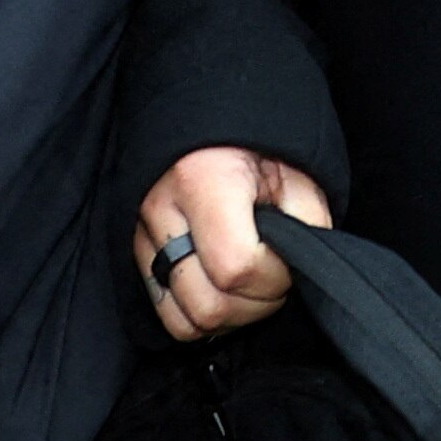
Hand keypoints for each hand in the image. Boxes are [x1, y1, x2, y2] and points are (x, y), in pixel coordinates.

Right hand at [134, 146, 333, 342]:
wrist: (213, 118)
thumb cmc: (260, 144)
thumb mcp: (298, 173)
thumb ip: (306, 226)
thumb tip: (300, 273)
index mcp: (202, 178)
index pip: (236, 267)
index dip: (275, 277)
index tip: (290, 257)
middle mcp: (161, 209)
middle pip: (208, 305)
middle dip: (255, 305)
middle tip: (275, 275)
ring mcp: (141, 234)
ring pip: (185, 322)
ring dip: (230, 316)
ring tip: (251, 283)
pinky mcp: (135, 251)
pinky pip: (167, 313)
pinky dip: (201, 315)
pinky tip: (225, 289)